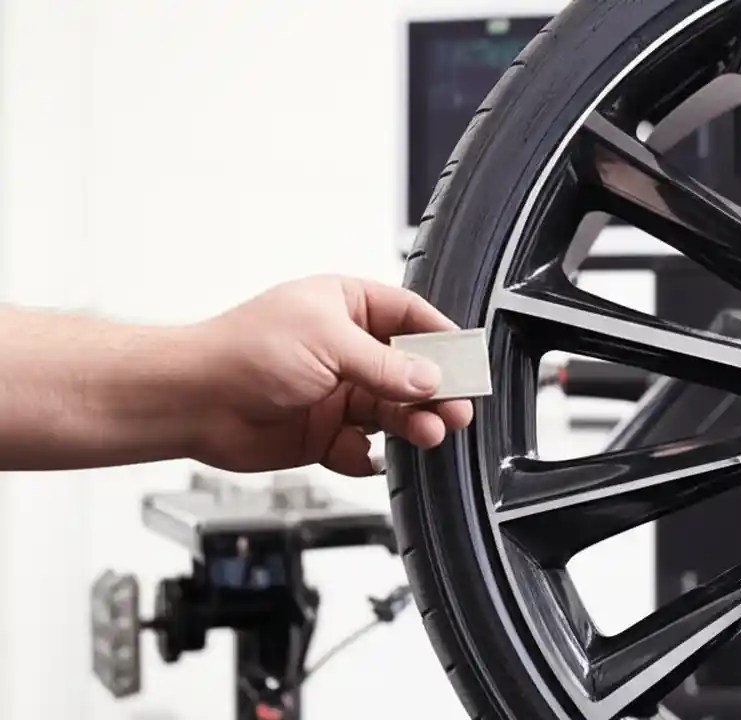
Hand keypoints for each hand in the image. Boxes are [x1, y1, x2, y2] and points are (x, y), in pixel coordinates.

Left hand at [190, 275, 473, 475]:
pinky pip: (362, 449)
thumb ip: (387, 366)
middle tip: (457, 408)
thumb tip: (432, 378)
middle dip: (436, 390)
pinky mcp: (323, 434)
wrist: (193, 402)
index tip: (469, 362)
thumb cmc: (244, 351)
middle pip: (410, 370)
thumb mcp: (329, 344)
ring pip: (392, 411)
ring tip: (428, 433)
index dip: (442, 339)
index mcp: (347, 307)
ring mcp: (336, 392)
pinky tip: (364, 453)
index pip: (411, 317)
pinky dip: (367, 455)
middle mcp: (346, 349)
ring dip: (412, 423)